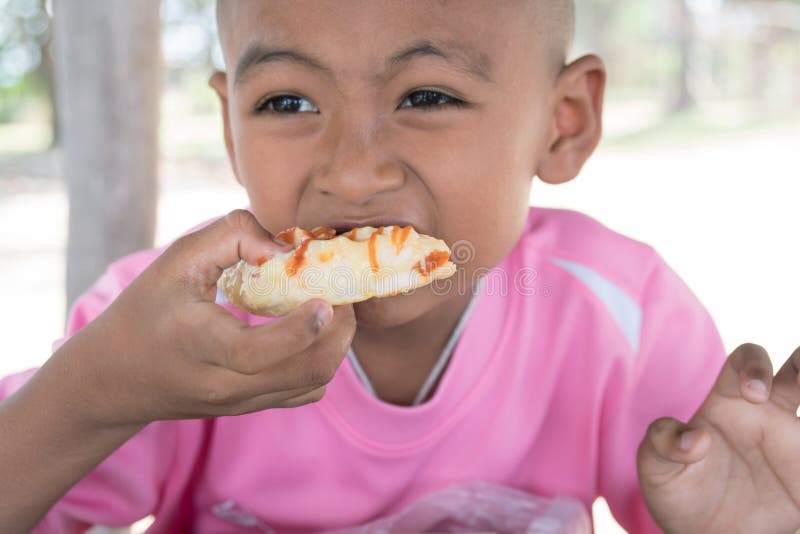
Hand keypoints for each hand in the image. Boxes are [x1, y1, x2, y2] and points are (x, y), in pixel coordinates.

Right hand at [55, 209, 355, 427]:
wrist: (115, 377)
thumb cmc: (147, 310)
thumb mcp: (177, 260)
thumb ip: (231, 237)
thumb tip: (285, 249)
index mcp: (200, 346)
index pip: (259, 352)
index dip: (301, 328)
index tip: (326, 300)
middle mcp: (225, 385)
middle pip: (306, 372)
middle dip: (338, 331)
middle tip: (340, 293)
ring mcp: (242, 402)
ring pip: (314, 384)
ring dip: (336, 346)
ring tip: (331, 309)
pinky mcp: (252, 407)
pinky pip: (306, 392)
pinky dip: (322, 361)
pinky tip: (312, 332)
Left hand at [638, 344, 799, 533]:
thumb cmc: (677, 491)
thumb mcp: (655, 466)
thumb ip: (662, 442)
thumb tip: (695, 440)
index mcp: (727, 401)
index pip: (745, 360)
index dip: (754, 364)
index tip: (753, 393)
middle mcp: (765, 415)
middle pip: (797, 369)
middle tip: (797, 386)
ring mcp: (789, 443)